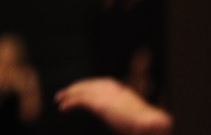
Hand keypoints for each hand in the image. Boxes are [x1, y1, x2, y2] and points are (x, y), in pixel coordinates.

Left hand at [56, 78, 171, 134]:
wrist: (152, 126)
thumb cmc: (144, 124)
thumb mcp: (129, 111)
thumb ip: (118, 107)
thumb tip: (109, 110)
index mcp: (119, 88)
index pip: (97, 83)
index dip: (84, 86)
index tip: (76, 91)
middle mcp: (111, 88)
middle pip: (87, 85)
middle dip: (74, 88)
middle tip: (63, 94)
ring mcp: (105, 95)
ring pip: (81, 91)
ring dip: (68, 94)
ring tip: (59, 99)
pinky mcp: (100, 105)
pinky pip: (80, 101)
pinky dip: (70, 103)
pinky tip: (63, 107)